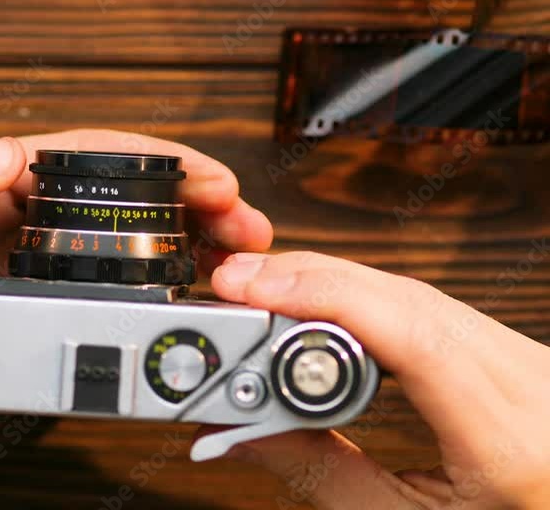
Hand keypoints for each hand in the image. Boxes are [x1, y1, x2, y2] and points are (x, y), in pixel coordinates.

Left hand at [0, 129, 273, 499]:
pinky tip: (178, 314)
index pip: (59, 165)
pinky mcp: (21, 360)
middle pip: (102, 214)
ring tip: (228, 260)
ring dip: (173, 260)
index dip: (133, 162)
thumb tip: (3, 152)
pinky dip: (141, 323)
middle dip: (177, 208)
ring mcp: (14, 305)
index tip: (189, 173)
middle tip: (235, 219)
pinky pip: (90, 336)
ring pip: (109, 271)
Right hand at [202, 252, 549, 508]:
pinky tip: (324, 300)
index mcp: (513, 442)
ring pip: (420, 293)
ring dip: (334, 284)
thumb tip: (235, 433)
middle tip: (237, 286)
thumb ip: (317, 473)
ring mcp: (532, 361)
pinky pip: (434, 307)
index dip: (327, 298)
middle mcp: (535, 385)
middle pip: (409, 299)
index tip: (256, 289)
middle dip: (312, 282)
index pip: (416, 336)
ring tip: (265, 292)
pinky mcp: (518, 355)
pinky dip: (368, 298)